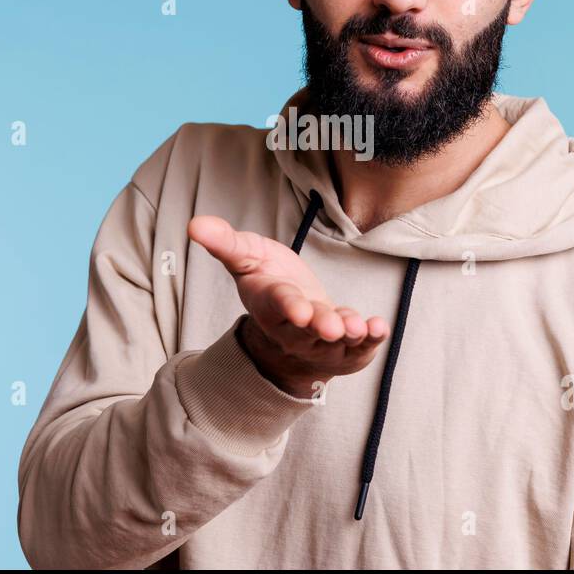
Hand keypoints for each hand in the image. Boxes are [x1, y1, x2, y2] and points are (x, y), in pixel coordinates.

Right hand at [187, 214, 389, 395]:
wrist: (294, 320)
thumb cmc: (270, 282)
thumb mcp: (246, 256)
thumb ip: (225, 242)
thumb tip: (193, 224)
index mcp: (270, 305)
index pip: (279, 305)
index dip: (289, 306)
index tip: (298, 308)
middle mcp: (295, 330)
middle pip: (308, 331)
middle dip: (320, 327)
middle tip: (331, 327)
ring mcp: (322, 343)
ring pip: (334, 343)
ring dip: (349, 335)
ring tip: (360, 327)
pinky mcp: (347, 349)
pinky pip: (360, 348)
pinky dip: (371, 339)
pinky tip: (379, 326)